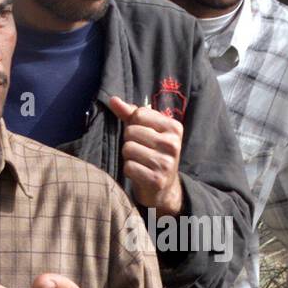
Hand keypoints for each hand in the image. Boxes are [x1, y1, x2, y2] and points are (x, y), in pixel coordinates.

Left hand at [109, 95, 183, 215]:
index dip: (133, 124)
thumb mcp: (147, 131)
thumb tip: (113, 99)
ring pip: (128, 149)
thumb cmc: (153, 153)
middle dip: (129, 141)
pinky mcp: (157, 180)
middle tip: (140, 151)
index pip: (139, 114)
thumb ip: (130, 114)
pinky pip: (129, 167)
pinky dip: (129, 170)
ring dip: (128, 156)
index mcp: (174, 128)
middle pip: (131, 131)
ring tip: (139, 162)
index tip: (142, 135)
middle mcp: (173, 144)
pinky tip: (139, 173)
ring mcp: (166, 163)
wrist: (164, 188)